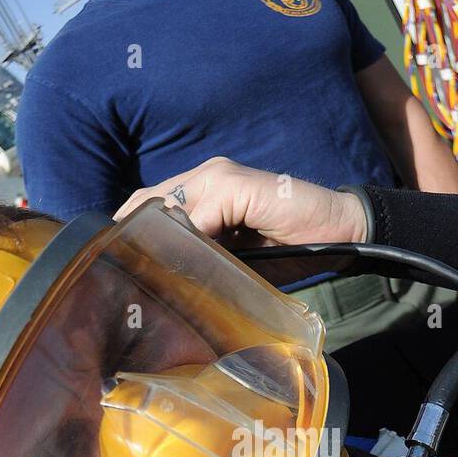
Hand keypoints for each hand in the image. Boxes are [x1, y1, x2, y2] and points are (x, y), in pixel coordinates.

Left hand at [114, 157, 368, 250]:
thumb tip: (164, 280)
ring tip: (140, 272)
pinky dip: (185, 240)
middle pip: (146, 201)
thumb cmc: (289, 248)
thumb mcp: (237, 258)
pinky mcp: (234, 186)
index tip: (118, 266)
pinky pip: (196, 215)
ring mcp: (219, 177)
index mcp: (204, 189)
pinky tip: (178, 263)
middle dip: (131, 236)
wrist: (339, 230)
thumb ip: (204, 257)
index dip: (131, 233)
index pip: (150, 206)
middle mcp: (206, 176)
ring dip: (154, 241)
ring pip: (165, 206)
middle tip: (119, 273)